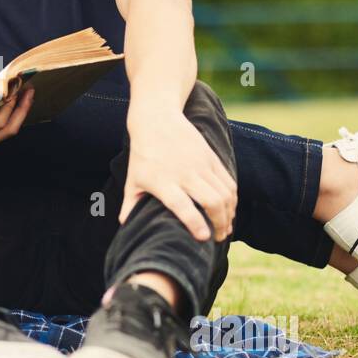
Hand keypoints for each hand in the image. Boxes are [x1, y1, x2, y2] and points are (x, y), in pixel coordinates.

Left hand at [119, 111, 236, 241]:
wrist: (157, 120)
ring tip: (225, 228)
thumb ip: (130, 204)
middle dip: (220, 223)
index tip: (204, 237)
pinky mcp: (211, 157)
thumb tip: (125, 225)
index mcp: (163, 182)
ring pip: (224, 193)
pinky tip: (229, 210)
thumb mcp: (133, 180)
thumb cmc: (142, 155)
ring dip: (229, 214)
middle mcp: (184, 173)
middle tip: (217, 238)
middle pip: (211, 201)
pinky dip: (232, 199)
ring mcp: (201, 164)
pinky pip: (228, 182)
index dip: (195, 223)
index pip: (182, 206)